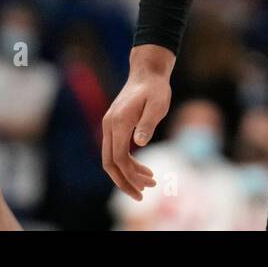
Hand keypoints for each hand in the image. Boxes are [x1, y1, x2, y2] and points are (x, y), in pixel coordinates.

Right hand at [102, 45, 173, 199]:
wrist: (147, 72)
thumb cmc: (156, 88)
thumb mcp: (158, 103)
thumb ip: (148, 122)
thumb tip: (139, 142)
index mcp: (119, 121)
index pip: (119, 157)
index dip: (130, 175)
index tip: (147, 185)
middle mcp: (109, 125)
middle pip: (109, 163)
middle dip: (124, 182)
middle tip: (142, 195)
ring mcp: (109, 125)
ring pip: (110, 159)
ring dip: (126, 174)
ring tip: (149, 183)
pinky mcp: (114, 125)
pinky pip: (115, 151)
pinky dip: (126, 164)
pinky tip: (142, 169)